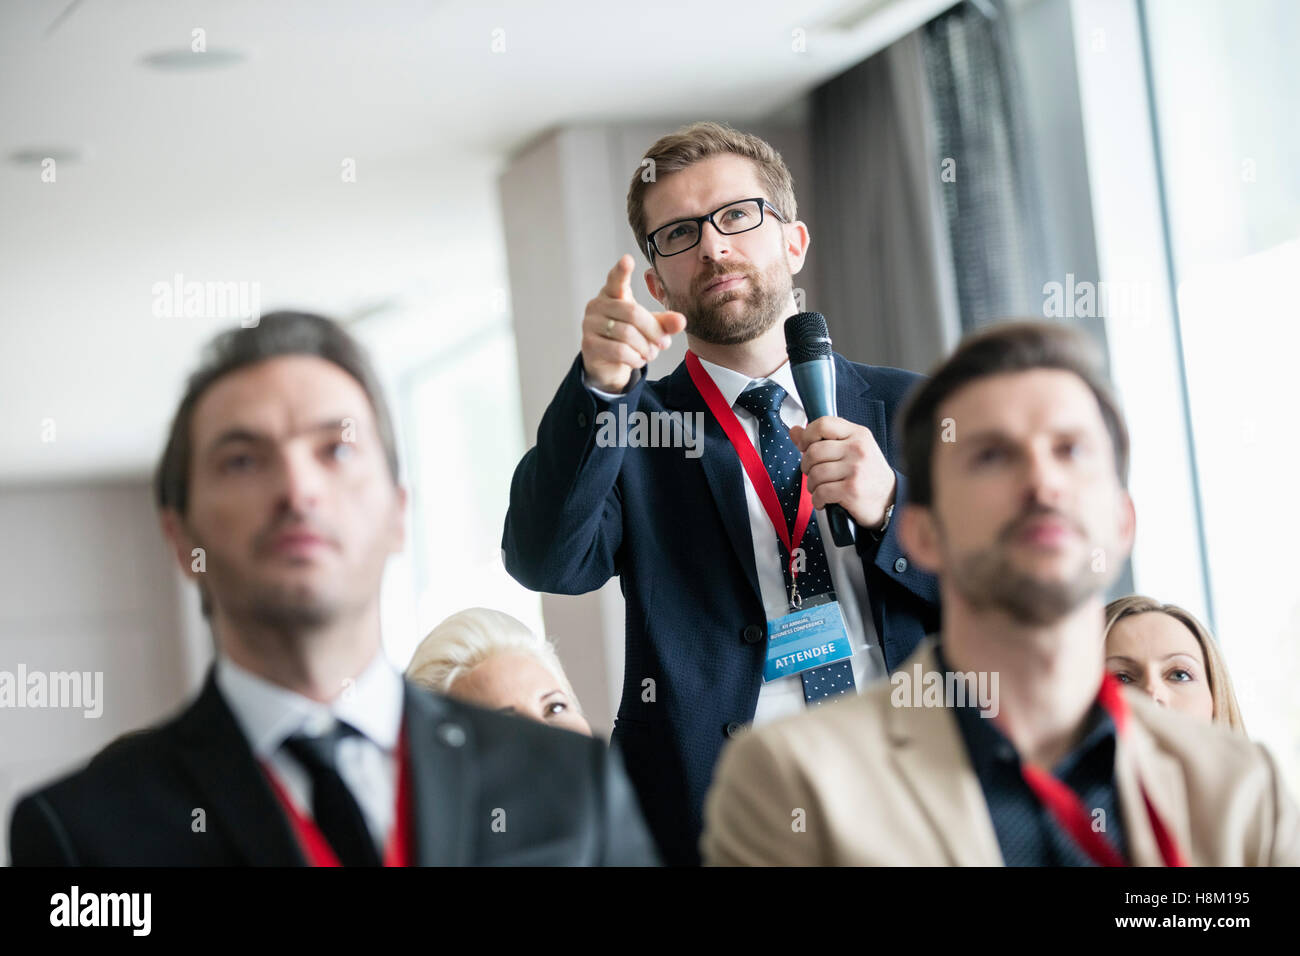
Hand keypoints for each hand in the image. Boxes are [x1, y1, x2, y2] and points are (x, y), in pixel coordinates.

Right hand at [581, 254, 686, 392]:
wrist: (607, 362)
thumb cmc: (629, 336)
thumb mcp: (650, 326)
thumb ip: (665, 322)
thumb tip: (681, 321)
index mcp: (613, 293)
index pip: (616, 279)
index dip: (621, 270)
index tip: (627, 260)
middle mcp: (597, 304)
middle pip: (633, 313)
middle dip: (654, 331)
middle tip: (664, 343)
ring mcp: (590, 324)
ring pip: (627, 335)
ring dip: (645, 348)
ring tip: (650, 353)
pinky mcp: (589, 344)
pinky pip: (619, 351)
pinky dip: (635, 358)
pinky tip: (638, 359)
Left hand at [790, 417, 896, 528]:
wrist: (890, 500)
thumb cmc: (868, 474)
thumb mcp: (851, 449)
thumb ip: (823, 439)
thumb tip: (794, 431)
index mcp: (858, 434)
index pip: (823, 424)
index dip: (807, 435)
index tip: (805, 446)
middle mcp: (858, 448)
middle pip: (814, 451)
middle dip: (807, 466)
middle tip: (813, 473)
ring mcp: (856, 469)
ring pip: (815, 473)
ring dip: (812, 485)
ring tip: (820, 488)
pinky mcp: (852, 490)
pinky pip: (821, 492)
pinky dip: (817, 499)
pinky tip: (824, 500)